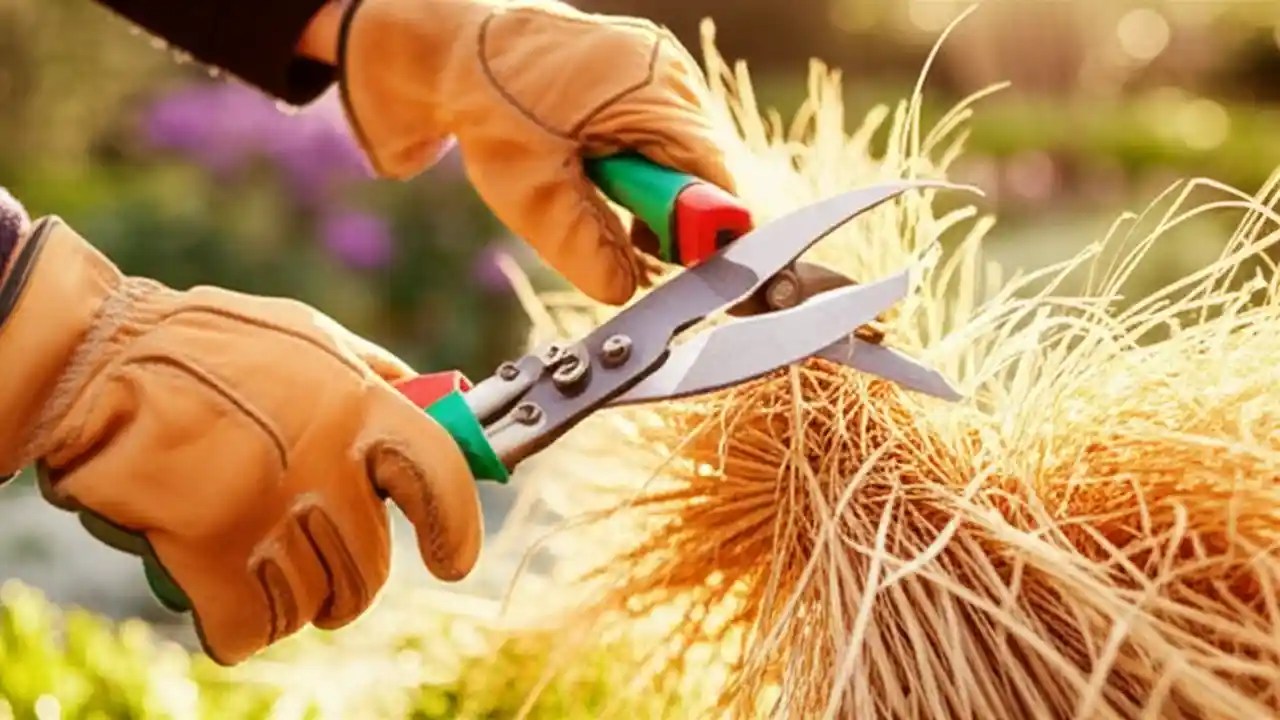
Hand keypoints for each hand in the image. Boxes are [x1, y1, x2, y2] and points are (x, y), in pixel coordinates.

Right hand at [0, 214, 482, 665]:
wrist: (97, 355)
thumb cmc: (214, 347)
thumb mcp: (314, 337)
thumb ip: (379, 378)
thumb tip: (450, 403)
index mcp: (358, 404)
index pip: (440, 478)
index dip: (456, 527)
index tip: (451, 560)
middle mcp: (320, 460)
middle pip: (370, 568)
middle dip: (348, 581)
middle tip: (320, 565)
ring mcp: (262, 507)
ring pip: (312, 605)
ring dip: (291, 600)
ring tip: (260, 563)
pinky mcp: (203, 547)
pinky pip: (251, 626)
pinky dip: (242, 625)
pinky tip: (225, 595)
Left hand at [335, 0, 736, 304]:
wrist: (454, 47)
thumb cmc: (487, 106)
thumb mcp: (528, 190)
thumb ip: (583, 245)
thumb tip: (626, 290)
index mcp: (651, 90)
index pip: (717, 175)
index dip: (708, 229)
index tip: (680, 265)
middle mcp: (668, 71)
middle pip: (708, 167)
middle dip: (675, 215)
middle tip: (630, 239)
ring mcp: (661, 66)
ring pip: (689, 154)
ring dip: (656, 191)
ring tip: (600, 194)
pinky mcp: (648, 72)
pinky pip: (669, 134)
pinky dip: (644, 165)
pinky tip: (603, 169)